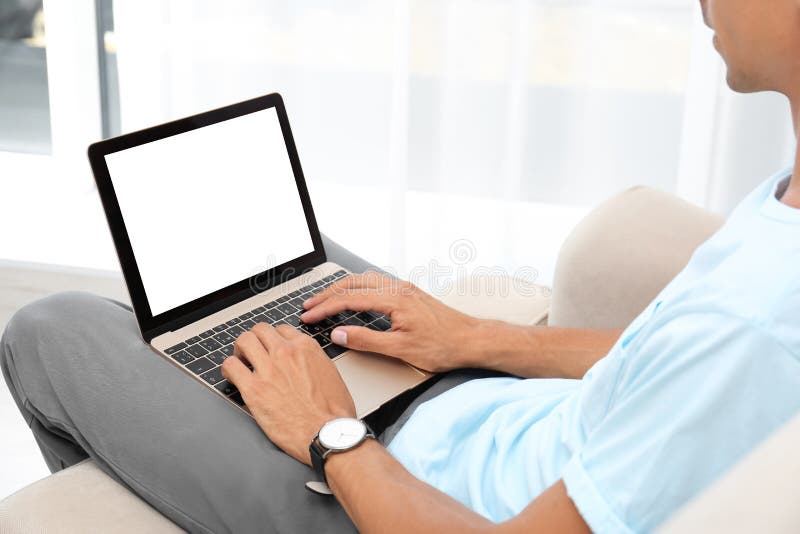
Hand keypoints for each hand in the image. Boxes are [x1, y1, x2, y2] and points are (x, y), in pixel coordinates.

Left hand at [221, 323, 355, 465]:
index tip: (272, 348)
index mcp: (306, 348)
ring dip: (240, 350)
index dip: (275, 339)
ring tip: (241, 360)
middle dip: (256, 339)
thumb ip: (314, 361)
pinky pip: (231, 366)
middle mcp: (286, 352)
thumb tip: (305, 362)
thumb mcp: (331, 374)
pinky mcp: (253, 389)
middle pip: (261, 330)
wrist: (327, 433)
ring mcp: (268, 368)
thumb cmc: (333, 412)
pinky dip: (229, 368)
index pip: (282, 329)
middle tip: (253, 351)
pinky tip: (232, 376)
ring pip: (244, 341)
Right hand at [300, 271, 482, 372]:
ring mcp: (404, 288)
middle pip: (352, 284)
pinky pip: (375, 283)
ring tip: (324, 300)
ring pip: (363, 281)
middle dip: (327, 294)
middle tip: (309, 306)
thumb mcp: (400, 349)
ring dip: (341, 289)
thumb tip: (339, 334)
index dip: (324, 308)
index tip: (308, 316)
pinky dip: (357, 288)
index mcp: (393, 299)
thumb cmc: (443, 346)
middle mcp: (398, 288)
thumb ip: (366, 341)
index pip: (349, 299)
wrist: (471, 340)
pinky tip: (353, 297)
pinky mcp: (409, 293)